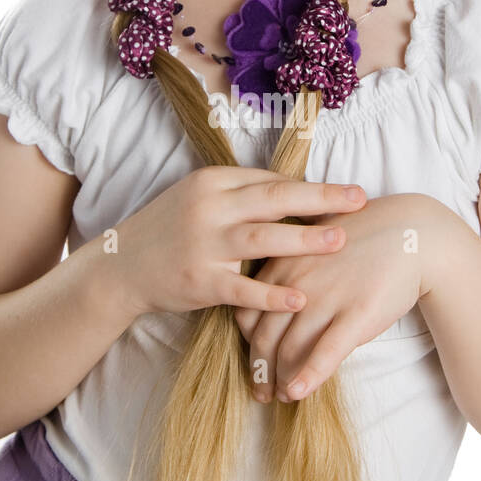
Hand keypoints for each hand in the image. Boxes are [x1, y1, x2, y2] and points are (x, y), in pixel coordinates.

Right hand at [105, 166, 367, 317]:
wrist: (120, 267)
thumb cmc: (167, 231)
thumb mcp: (198, 200)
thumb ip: (239, 196)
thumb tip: (292, 193)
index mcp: (212, 182)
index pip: (269, 181)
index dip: (310, 188)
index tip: (346, 192)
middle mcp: (209, 208)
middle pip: (274, 198)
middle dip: (321, 198)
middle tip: (360, 199)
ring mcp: (203, 245)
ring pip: (262, 238)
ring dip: (304, 240)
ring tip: (340, 241)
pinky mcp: (199, 282)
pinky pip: (241, 289)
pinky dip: (271, 294)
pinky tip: (300, 299)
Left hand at [235, 194, 430, 401]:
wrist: (413, 233)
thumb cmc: (365, 236)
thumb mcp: (316, 240)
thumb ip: (292, 264)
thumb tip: (278, 293)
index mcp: (284, 264)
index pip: (248, 313)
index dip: (247, 342)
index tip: (256, 359)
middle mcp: (298, 283)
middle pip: (264, 336)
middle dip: (259, 370)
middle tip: (262, 391)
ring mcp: (326, 299)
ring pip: (290, 349)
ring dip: (281, 379)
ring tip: (283, 396)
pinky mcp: (356, 314)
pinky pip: (325, 352)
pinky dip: (308, 377)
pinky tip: (297, 394)